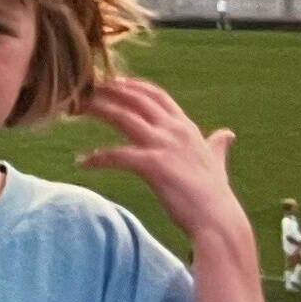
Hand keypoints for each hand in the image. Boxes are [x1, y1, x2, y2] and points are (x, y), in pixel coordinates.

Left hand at [78, 77, 242, 239]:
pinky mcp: (153, 165)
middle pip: (135, 100)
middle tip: (83, 89)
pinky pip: (117, 155)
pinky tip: (82, 162)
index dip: (133, 86)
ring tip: (73, 110)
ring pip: (123, 118)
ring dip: (97, 110)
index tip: (112, 81)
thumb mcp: (217, 162)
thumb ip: (217, 145)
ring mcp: (164, 145)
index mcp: (186, 127)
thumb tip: (227, 133)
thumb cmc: (215, 196)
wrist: (218, 220)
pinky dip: (97, 157)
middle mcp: (175, 130)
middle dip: (108, 90)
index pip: (157, 95)